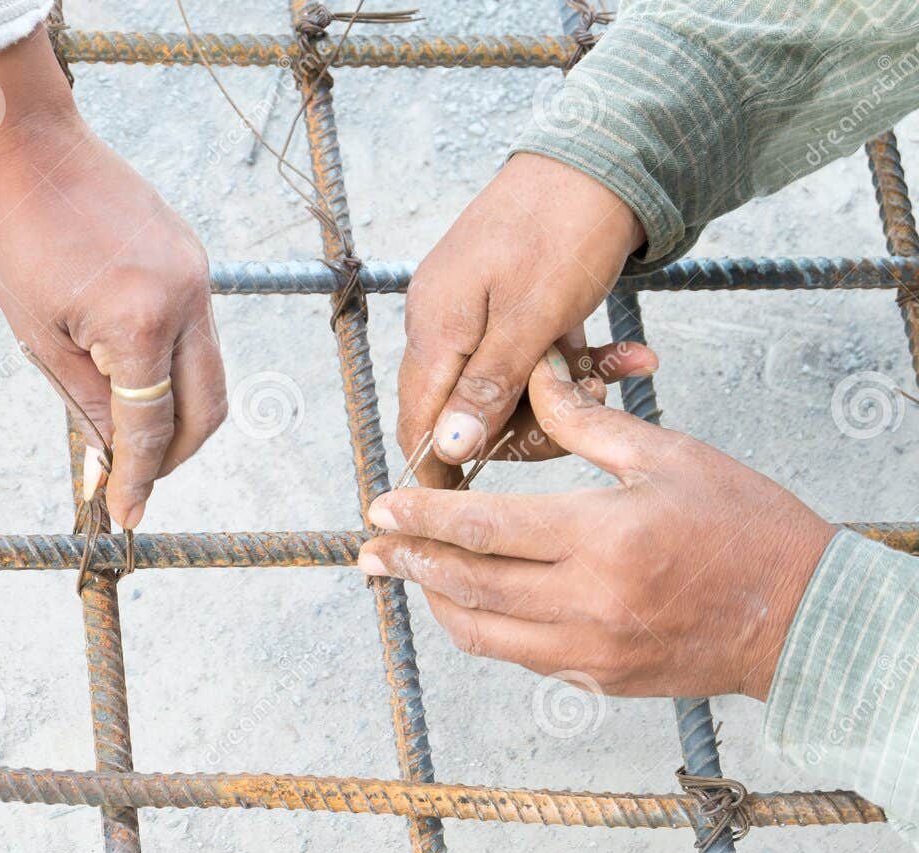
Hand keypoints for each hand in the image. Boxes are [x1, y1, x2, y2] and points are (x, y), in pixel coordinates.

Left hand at [0, 27, 223, 527]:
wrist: (24, 143)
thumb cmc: (14, 236)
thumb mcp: (41, 339)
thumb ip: (89, 404)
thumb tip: (114, 460)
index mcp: (142, 320)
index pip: (152, 425)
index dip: (138, 478)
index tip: (126, 516)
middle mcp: (187, 298)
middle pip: (206, 409)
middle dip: (172, 455)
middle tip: (132, 480)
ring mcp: (198, 274)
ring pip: (209, 374)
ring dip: (176, 415)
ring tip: (127, 434)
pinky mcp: (193, 258)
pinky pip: (198, 334)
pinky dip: (173, 369)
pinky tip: (131, 378)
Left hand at [361, 362, 836, 700]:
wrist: (805, 619)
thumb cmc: (745, 527)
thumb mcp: (669, 457)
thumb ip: (585, 424)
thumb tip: (533, 378)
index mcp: (602, 538)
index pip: (484, 528)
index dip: (423, 516)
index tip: (379, 505)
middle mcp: (588, 603)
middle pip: (467, 586)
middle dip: (410, 562)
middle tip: (370, 548)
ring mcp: (590, 649)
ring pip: (482, 632)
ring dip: (437, 600)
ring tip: (409, 571)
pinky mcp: (598, 679)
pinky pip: (519, 654)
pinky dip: (484, 626)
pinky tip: (469, 600)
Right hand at [399, 153, 648, 488]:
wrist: (605, 153)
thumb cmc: (565, 225)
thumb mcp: (532, 316)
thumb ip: (488, 386)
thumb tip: (449, 449)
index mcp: (436, 327)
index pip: (418, 422)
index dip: (442, 468)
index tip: (472, 505)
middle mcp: (445, 324)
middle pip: (466, 413)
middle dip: (530, 424)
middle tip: (587, 408)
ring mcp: (477, 314)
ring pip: (508, 389)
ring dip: (566, 393)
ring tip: (622, 367)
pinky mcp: (511, 306)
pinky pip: (533, 359)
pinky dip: (576, 364)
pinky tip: (627, 354)